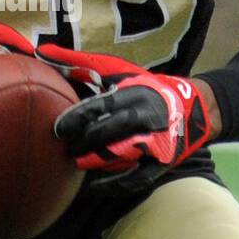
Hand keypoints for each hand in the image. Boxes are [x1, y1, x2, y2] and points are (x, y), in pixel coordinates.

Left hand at [39, 42, 211, 176]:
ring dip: (95, 163)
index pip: (102, 106)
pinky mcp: (161, 163)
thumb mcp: (121, 71)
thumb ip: (83, 63)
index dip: (77, 118)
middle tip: (64, 151)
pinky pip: (134, 178)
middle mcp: (146, 117)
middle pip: (109, 133)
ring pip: (120, 156)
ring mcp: (156, 142)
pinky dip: (112, 184)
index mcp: (134, 93)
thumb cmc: (147, 88)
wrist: (195, 109)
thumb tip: (43, 51)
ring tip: (75, 166)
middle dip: (83, 143)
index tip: (57, 128)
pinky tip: (92, 187)